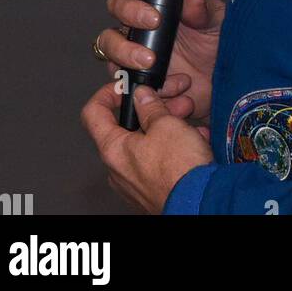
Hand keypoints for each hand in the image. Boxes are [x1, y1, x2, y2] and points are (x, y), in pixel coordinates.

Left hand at [81, 81, 212, 213]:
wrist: (198, 203)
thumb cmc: (178, 168)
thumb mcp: (166, 124)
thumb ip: (150, 106)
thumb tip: (141, 95)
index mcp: (113, 149)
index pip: (93, 114)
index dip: (106, 94)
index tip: (124, 86)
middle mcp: (118, 169)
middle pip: (127, 129)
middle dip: (153, 110)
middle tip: (174, 101)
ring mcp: (133, 183)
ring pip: (147, 144)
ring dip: (169, 128)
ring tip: (192, 124)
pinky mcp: (151, 192)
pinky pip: (158, 162)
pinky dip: (174, 149)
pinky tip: (196, 142)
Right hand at [97, 0, 225, 122]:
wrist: (217, 83)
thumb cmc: (214, 45)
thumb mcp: (215, 24)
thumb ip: (202, 9)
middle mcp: (139, 21)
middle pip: (116, 6)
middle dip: (129, 12)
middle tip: (153, 22)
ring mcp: (131, 48)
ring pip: (108, 43)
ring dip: (124, 51)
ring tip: (150, 61)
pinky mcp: (130, 77)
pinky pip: (120, 78)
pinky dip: (137, 81)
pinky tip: (167, 85)